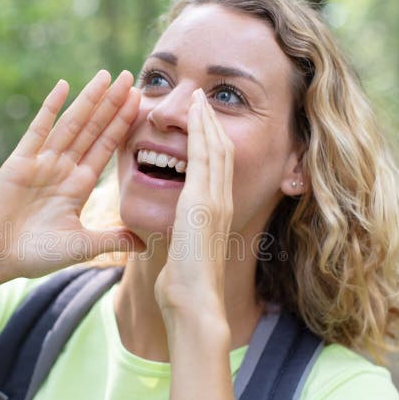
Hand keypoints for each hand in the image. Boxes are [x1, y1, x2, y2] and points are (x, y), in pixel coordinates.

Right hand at [0, 69, 141, 282]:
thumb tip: (146, 244)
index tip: (140, 102)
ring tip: (108, 76)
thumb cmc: (35, 254)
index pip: (106, 147)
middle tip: (132, 76)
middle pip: (94, 129)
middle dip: (112, 103)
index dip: (123, 124)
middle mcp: (63, 168)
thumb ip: (112, 240)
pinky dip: (50, 108)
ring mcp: (42, 162)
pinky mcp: (20, 161)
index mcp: (78, 185)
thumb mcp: (82, 246)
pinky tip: (64, 86)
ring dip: (89, 99)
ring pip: (72, 124)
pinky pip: (38, 129)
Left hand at [154, 89, 234, 345]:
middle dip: (212, 123)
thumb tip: (177, 233)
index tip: (202, 120)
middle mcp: (221, 202)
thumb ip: (185, 235)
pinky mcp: (203, 203)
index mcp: (216, 212)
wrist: (194, 302)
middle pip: (222, 152)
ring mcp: (215, 201)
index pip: (217, 168)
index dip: (211, 141)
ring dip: (207, 121)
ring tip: (198, 98)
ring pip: (216, 150)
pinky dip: (201, 134)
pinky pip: (205, 159)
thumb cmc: (186, 284)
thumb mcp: (187, 251)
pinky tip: (194, 115)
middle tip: (202, 98)